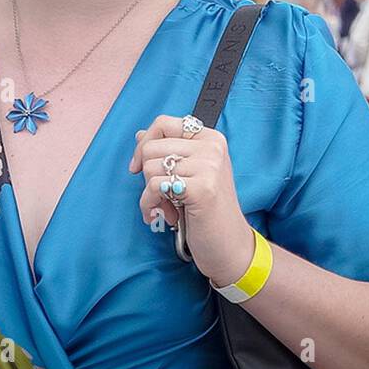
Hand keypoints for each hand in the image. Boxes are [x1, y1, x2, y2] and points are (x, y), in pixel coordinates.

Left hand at [128, 115, 255, 287]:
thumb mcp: (190, 175)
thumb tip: (139, 134)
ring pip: (150, 167)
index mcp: (211, 138)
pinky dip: (149, 205)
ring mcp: (209, 166)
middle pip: (151, 146)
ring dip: (149, 194)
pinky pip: (154, 187)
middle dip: (145, 175)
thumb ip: (168, 152)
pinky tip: (164, 216)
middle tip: (160, 196)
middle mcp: (212, 147)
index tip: (138, 166)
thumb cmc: (208, 211)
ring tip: (166, 208)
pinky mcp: (202, 188)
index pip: (164, 123)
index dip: (144, 143)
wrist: (230, 245)